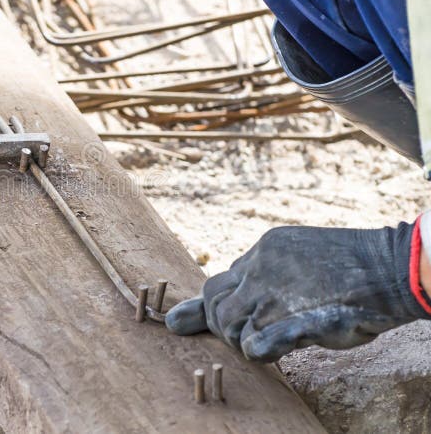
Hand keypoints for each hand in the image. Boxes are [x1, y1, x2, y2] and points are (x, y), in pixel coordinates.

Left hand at [165, 224, 430, 361]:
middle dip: (220, 324)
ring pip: (227, 325)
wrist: (391, 268)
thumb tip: (248, 289)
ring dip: (238, 341)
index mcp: (263, 251)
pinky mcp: (294, 320)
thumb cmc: (349, 267)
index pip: (219, 282)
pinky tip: (270, 351)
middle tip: (240, 337)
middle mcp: (260, 269)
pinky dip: (256, 352)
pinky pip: (255, 343)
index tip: (229, 320)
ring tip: (261, 344)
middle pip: (214, 303)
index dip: (218, 306)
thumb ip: (266, 272)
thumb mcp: (296, 256)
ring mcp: (275, 294)